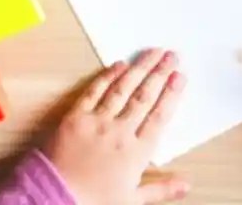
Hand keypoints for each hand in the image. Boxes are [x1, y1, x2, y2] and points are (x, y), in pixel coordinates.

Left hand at [45, 49, 187, 204]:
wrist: (54, 199)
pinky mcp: (75, 117)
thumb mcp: (132, 201)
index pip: (159, 116)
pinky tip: (118, 65)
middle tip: (172, 55)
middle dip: (160, 73)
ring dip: (139, 68)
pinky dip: (107, 76)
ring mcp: (97, 122)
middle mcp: (120, 132)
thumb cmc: (92, 204)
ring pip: (123, 89)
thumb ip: (161, 189)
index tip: (180, 77)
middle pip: (145, 96)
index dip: (171, 94)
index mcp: (136, 152)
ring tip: (152, 53)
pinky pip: (94, 92)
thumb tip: (186, 185)